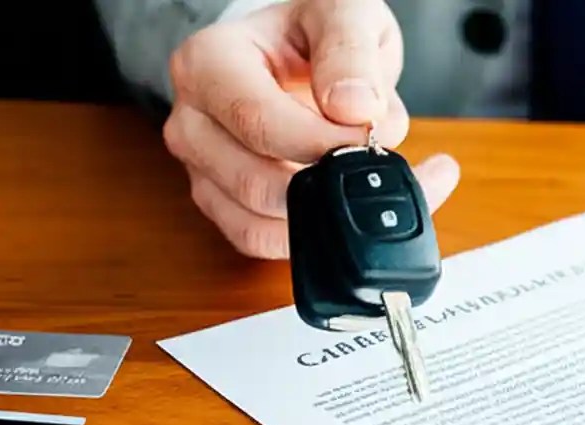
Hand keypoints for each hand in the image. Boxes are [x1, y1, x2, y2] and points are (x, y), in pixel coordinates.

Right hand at [162, 0, 459, 257]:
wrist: (303, 51)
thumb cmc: (313, 29)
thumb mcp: (342, 13)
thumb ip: (350, 52)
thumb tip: (355, 109)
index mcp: (208, 65)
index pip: (258, 124)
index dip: (319, 144)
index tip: (366, 141)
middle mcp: (194, 123)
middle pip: (256, 184)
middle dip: (330, 183)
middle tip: (382, 162)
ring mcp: (206, 171)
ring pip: (261, 225)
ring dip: (332, 217)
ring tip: (389, 181)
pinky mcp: (228, 207)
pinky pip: (269, 243)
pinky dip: (322, 236)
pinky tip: (360, 205)